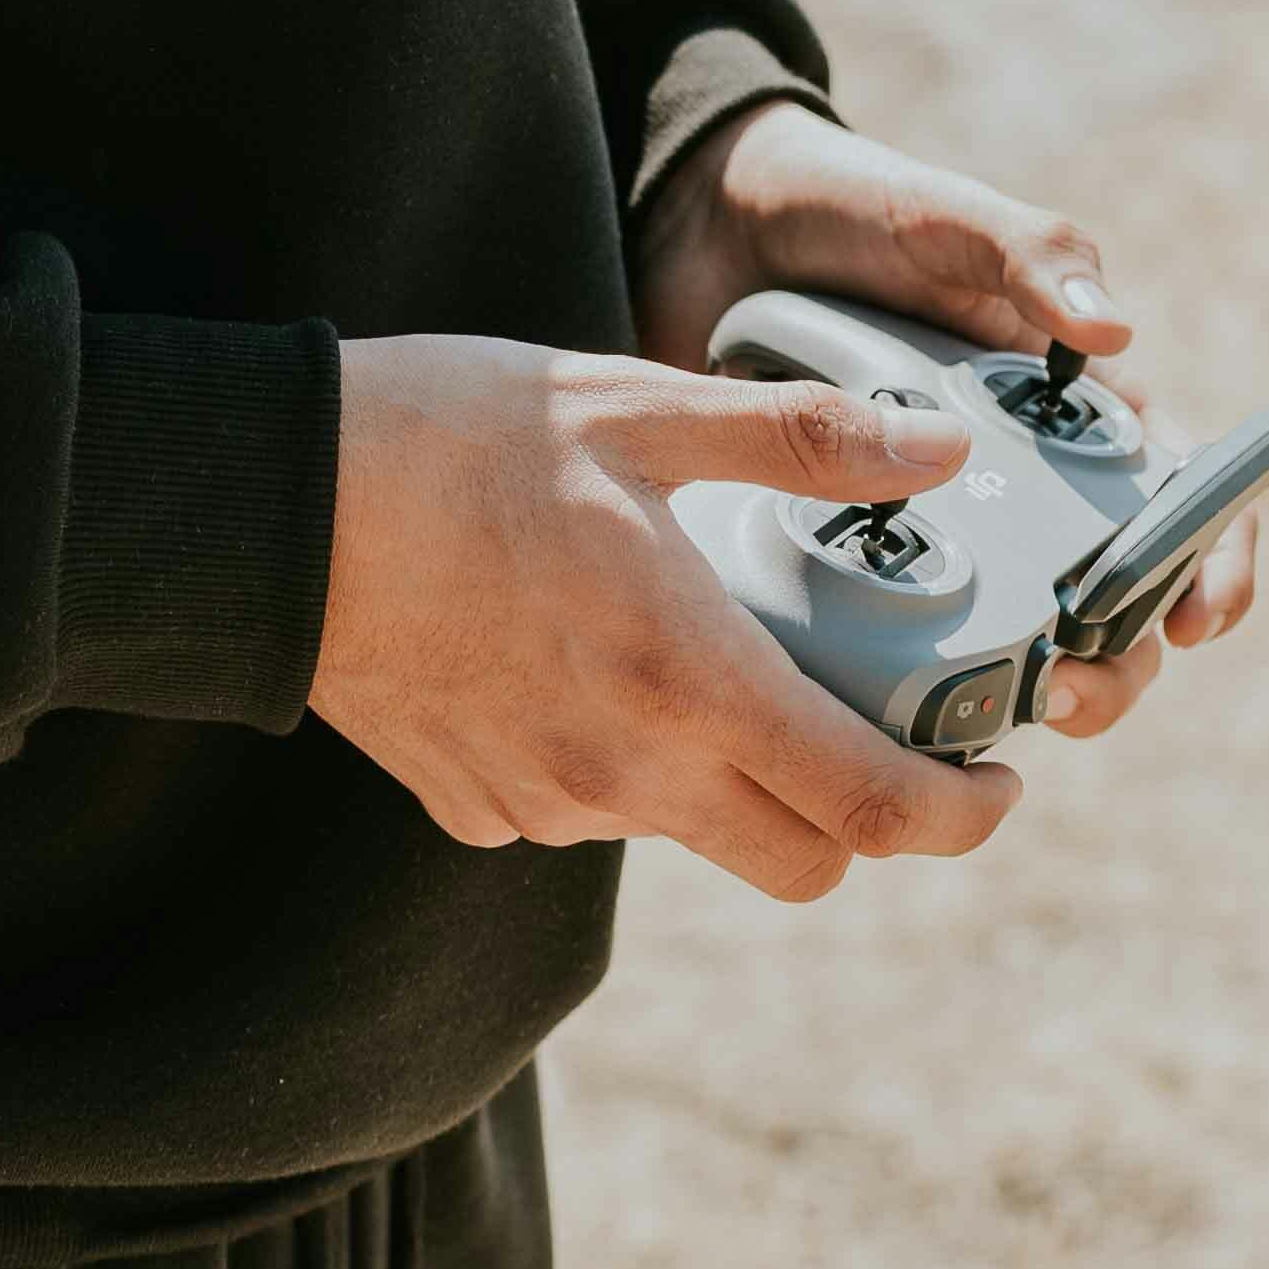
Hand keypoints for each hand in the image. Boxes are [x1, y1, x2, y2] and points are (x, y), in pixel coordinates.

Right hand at [308, 331, 1022, 899]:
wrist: (270, 506)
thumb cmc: (455, 436)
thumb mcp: (639, 408)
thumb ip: (800, 442)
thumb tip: (939, 454)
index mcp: (688, 675)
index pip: (870, 809)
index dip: (961, 816)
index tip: (998, 782)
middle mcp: (630, 769)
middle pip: (806, 860)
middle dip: (869, 817)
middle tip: (880, 727)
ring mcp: (550, 801)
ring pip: (697, 831)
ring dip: (739, 776)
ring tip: (712, 651)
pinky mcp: (480, 808)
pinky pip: (594, 811)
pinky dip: (630, 762)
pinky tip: (590, 658)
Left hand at [626, 97, 1261, 729]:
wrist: (715, 223)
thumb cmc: (861, 208)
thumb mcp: (950, 215)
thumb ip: (1033, 255)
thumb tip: (1115, 333)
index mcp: (1078, 402)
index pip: (1187, 493)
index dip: (1216, 561)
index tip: (1198, 615)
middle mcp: (1030, 477)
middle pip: (1121, 598)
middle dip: (1124, 658)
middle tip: (1076, 684)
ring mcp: (949, 523)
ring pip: (1028, 639)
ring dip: (1043, 687)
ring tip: (1019, 705)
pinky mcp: (864, 553)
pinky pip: (909, 634)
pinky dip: (925, 675)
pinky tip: (906, 698)